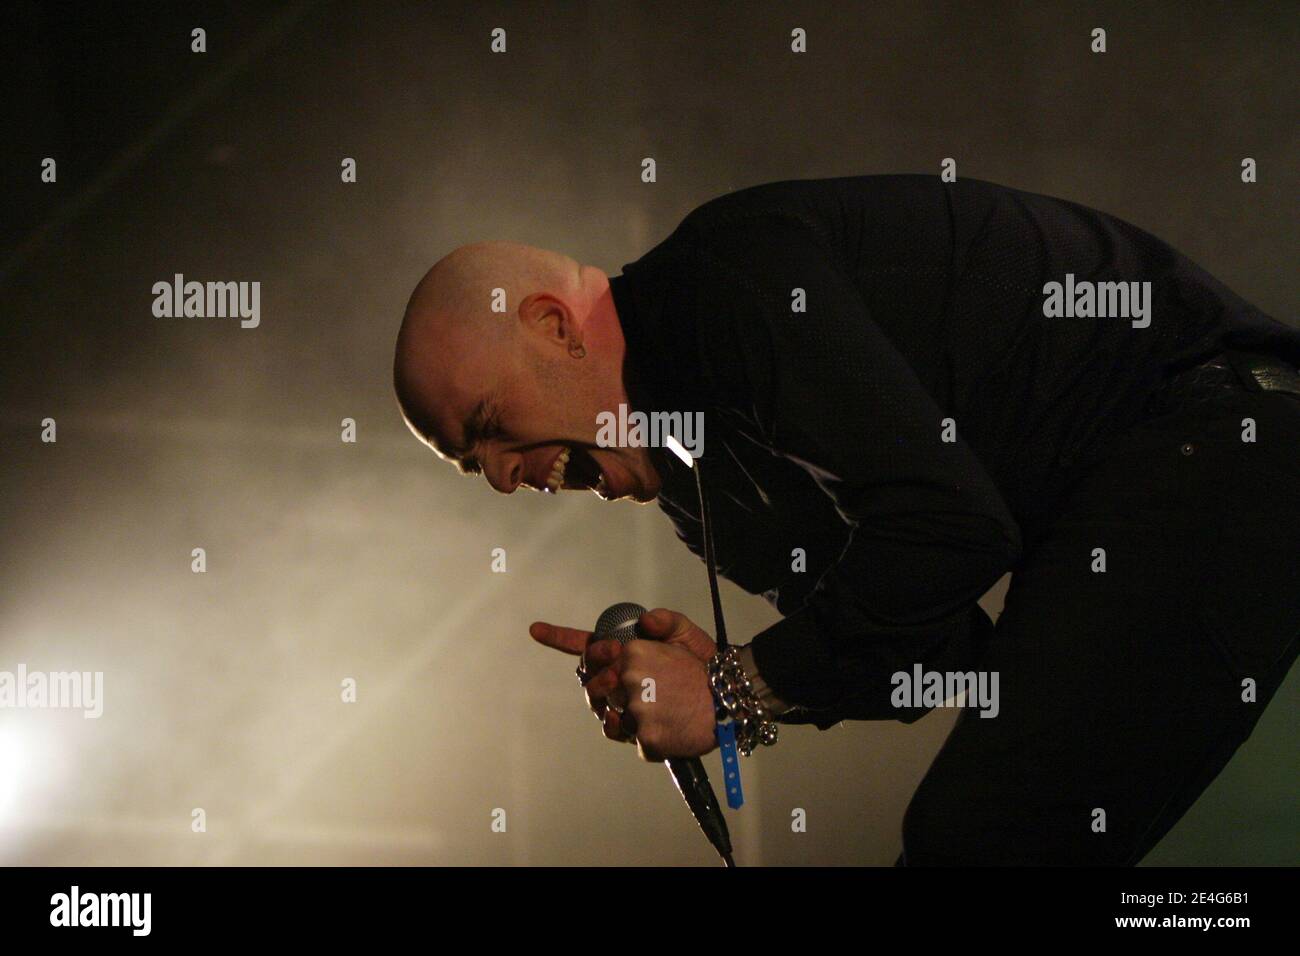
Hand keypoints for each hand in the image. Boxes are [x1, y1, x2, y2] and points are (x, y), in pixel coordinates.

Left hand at [529, 608, 718, 760]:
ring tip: (644, 706)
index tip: (537, 630)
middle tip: (624, 686)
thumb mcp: (688, 631)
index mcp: (634, 652)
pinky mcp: (645, 740)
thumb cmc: (708, 667)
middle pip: (592, 686)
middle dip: (601, 685)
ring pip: (607, 715)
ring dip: (617, 712)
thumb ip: (663, 619)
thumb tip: (642, 620)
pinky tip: (655, 725)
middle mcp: (629, 681)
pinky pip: (625, 738)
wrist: (733, 703)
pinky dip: (635, 735)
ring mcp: (635, 713)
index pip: (588, 645)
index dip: (560, 637)